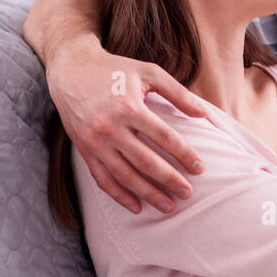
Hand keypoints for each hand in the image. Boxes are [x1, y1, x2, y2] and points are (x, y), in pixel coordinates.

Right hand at [47, 43, 208, 214]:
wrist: (71, 70)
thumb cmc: (115, 70)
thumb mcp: (149, 72)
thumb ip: (179, 93)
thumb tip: (205, 115)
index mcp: (129, 107)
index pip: (163, 137)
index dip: (184, 154)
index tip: (200, 168)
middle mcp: (110, 127)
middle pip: (146, 161)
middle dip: (169, 180)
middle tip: (188, 193)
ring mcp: (95, 141)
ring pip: (125, 175)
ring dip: (148, 194)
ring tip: (168, 206)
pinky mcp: (84, 149)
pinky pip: (103, 178)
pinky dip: (119, 195)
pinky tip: (136, 207)